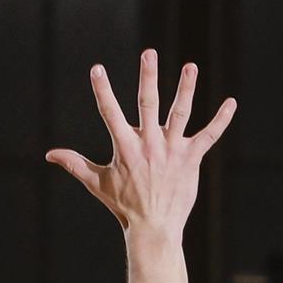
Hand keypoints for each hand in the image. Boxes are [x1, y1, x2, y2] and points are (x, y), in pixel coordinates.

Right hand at [46, 50, 234, 234]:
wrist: (154, 229)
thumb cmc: (124, 206)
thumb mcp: (97, 183)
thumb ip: (75, 164)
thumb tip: (50, 154)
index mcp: (126, 148)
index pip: (110, 113)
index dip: (103, 91)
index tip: (96, 69)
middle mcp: (149, 144)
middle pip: (148, 104)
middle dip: (148, 78)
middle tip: (148, 53)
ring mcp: (172, 150)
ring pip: (180, 113)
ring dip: (186, 89)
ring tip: (191, 66)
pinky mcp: (191, 159)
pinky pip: (209, 135)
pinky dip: (221, 120)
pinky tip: (232, 103)